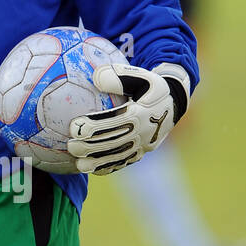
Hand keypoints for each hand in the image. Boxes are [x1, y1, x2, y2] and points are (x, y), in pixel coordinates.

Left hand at [67, 61, 189, 174]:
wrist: (174, 103)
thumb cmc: (150, 85)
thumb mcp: (141, 76)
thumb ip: (119, 76)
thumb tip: (95, 76)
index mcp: (142, 112)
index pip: (115, 121)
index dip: (94, 125)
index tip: (75, 126)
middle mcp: (144, 131)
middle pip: (114, 142)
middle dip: (91, 146)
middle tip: (71, 146)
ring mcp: (144, 144)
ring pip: (118, 156)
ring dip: (97, 162)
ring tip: (78, 164)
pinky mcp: (143, 152)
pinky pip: (125, 162)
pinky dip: (109, 167)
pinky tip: (92, 169)